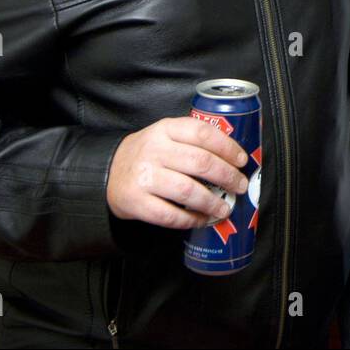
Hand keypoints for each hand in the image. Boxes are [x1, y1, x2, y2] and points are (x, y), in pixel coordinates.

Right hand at [106, 116, 249, 229]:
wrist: (108, 172)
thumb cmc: (148, 154)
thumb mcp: (165, 135)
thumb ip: (192, 141)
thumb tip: (234, 158)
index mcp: (165, 129)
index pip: (202, 133)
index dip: (227, 147)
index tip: (242, 160)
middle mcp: (154, 150)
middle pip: (200, 163)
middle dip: (227, 176)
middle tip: (240, 186)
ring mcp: (144, 177)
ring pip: (188, 191)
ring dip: (212, 202)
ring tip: (224, 208)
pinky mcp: (137, 202)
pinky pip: (170, 215)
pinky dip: (191, 220)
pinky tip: (202, 219)